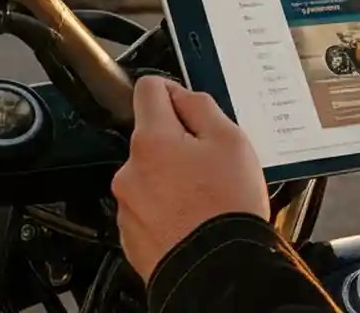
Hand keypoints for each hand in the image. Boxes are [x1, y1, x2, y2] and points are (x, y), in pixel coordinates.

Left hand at [112, 76, 269, 282]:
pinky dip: (168, 208)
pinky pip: (149, 207)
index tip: (186, 104)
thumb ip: (201, 107)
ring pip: (150, 174)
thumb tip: (183, 97)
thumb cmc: (226, 208)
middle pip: (152, 137)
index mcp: (152, 141)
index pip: (148, 89)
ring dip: (172, 177)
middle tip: (211, 163)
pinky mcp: (131, 234)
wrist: (218, 270)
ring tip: (205, 196)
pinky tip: (193, 217)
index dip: (172, 90)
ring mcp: (127, 205)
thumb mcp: (231, 140)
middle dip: (178, 143)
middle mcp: (130, 170)